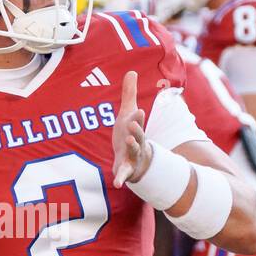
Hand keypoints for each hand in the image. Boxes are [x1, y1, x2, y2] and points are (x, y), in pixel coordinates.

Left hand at [111, 71, 150, 187]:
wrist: (136, 159)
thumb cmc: (130, 133)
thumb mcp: (128, 113)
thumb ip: (129, 94)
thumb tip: (131, 71)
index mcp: (135, 128)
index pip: (137, 121)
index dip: (138, 117)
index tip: (138, 110)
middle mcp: (136, 142)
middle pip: (138, 136)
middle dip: (136, 130)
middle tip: (132, 124)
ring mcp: (132, 157)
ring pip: (133, 152)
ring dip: (132, 147)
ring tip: (128, 141)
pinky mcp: (125, 170)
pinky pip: (123, 175)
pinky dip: (121, 179)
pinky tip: (117, 184)